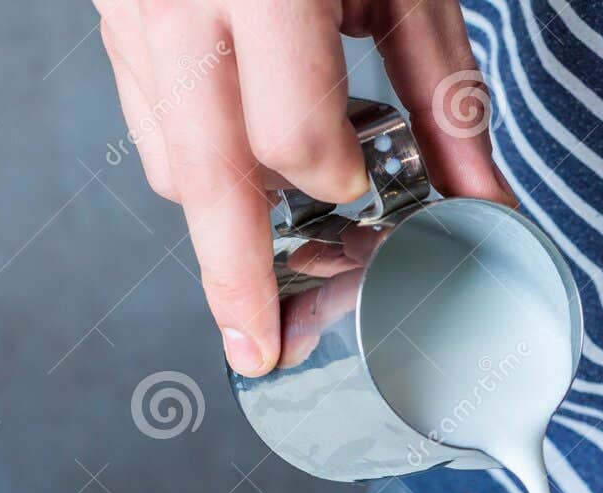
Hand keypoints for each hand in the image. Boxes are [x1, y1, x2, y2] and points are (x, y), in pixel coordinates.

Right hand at [95, 0, 511, 375]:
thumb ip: (446, 98)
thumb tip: (490, 207)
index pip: (294, 139)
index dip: (338, 182)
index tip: (363, 191)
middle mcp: (180, 1)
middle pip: (204, 179)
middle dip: (236, 277)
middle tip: (260, 348)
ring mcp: (131, 6)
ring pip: (165, 155)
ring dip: (218, 218)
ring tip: (260, 270)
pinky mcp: (111, 11)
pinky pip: (145, 115)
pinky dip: (192, 161)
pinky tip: (236, 179)